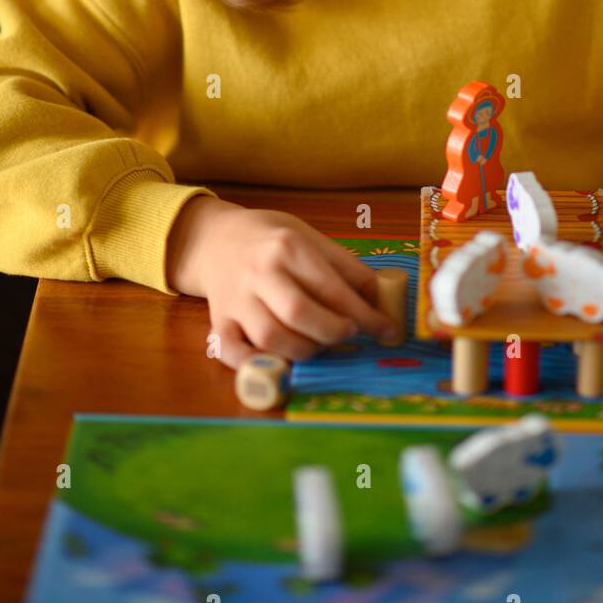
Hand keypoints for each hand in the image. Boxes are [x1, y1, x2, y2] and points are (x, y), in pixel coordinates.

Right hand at [167, 196, 396, 367]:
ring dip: (304, 350)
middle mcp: (259, 272)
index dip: (363, 314)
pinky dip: (256, 364)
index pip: (331, 288)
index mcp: (288, 246)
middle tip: (349, 334)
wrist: (216, 239)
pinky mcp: (218, 320)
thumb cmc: (272, 240)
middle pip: (299, 313)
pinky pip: (232, 352)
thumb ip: (345, 268)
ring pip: (270, 337)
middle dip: (333, 332)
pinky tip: (280, 362)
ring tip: (319, 344)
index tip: (385, 329)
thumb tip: (382, 299)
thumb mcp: (311, 238)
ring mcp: (235, 299)